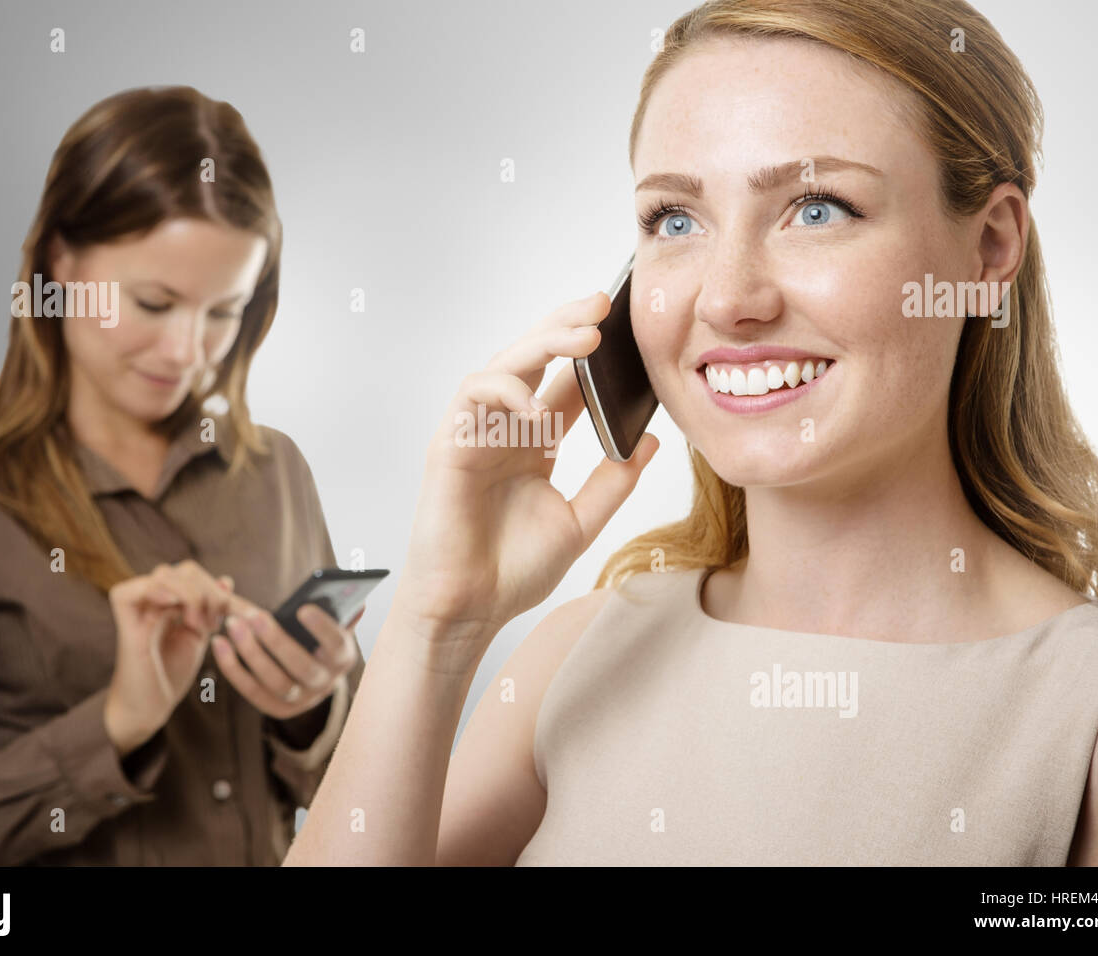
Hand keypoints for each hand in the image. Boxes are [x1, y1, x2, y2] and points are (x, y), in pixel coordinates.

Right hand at [104, 559, 231, 755]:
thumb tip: (226, 579)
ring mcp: (138, 611)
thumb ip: (211, 609)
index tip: (236, 615)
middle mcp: (152, 600)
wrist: (149, 708)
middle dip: (210, 592)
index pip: (195, 573)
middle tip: (215, 624)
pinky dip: (153, 591)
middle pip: (184, 570)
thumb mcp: (200, 637)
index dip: (218, 589)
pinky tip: (173, 606)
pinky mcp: (125, 628)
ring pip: (164, 575)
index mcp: (170, 600)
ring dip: (193, 596)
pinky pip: (126, 593)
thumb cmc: (172, 674)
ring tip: (200, 626)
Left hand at [210, 580, 361, 719]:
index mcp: (343, 658)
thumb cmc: (319, 636)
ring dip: (251, 653)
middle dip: (276, 641)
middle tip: (254, 615)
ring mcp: (302, 700)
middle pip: (302, 667)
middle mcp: (326, 683)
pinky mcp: (278, 708)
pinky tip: (219, 642)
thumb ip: (335, 608)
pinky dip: (233, 668)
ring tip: (232, 624)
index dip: (322, 628)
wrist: (315, 673)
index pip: (336, 644)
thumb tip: (345, 591)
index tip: (303, 608)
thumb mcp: (331, 622)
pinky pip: (252, 691)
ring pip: (276, 683)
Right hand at [392, 291, 658, 665]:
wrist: (470, 610)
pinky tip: (540, 410)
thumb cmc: (512, 571)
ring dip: (542, 344)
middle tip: (603, 303)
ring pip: (504, 365)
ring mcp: (475, 434)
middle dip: (565, 326)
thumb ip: (612, 481)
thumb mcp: (580, 522)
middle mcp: (505, 430)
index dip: (591, 353)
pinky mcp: (449, 445)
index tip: (629, 328)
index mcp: (534, 443)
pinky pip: (473, 396)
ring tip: (585, 338)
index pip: (563, 381)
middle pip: (533, 360)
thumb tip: (648, 439)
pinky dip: (507, 392)